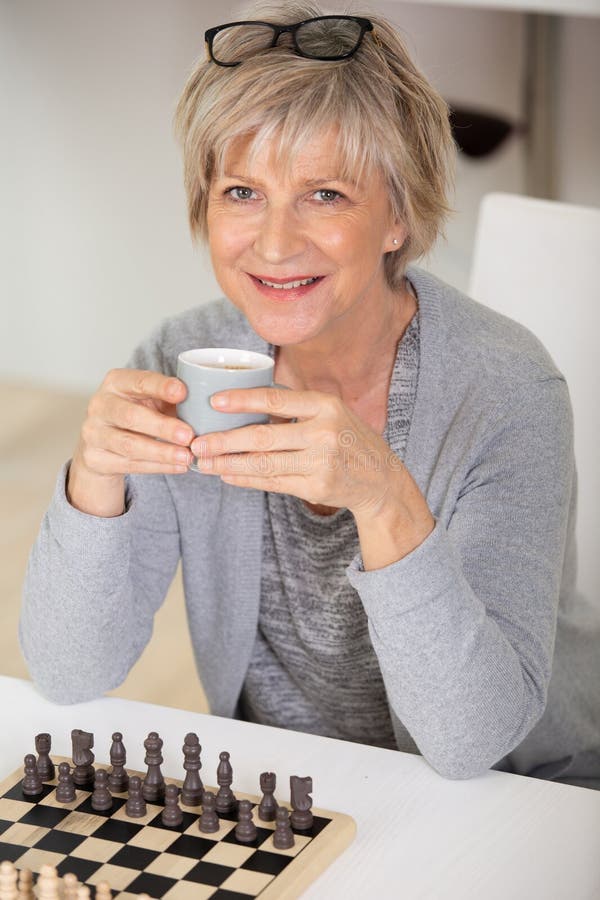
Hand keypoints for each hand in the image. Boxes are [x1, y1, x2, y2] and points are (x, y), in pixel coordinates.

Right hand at [72, 368, 194, 476]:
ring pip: (130, 445)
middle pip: (131, 416)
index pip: (138, 381)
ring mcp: (94, 433)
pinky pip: (130, 464)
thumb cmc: (137, 412)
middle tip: (189, 435)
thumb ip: (171, 398)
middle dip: (162, 427)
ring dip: (162, 452)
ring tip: (187, 456)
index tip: (183, 392)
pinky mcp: (96, 458)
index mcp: (116, 382)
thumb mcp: (152, 399)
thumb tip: (203, 405)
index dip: (160, 387)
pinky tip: (178, 466)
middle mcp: (101, 405)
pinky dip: (158, 467)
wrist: (103, 440)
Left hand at [191, 386, 410, 517]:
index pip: (276, 398)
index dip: (242, 400)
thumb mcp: (332, 411)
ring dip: (228, 464)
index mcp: (326, 405)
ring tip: (203, 462)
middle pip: (263, 436)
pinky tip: (226, 475)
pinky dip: (245, 479)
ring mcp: (321, 462)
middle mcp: (325, 432)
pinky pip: (271, 483)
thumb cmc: (347, 438)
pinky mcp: (315, 487)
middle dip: (224, 440)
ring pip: (263, 463)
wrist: (380, 479)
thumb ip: (295, 404)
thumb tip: (243, 394)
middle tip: (196, 442)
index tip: (213, 402)